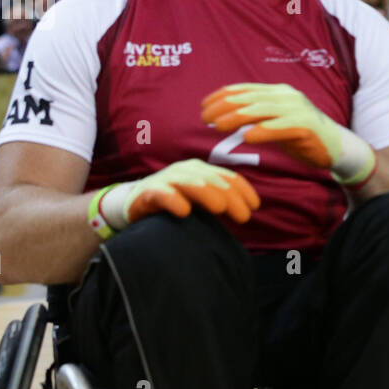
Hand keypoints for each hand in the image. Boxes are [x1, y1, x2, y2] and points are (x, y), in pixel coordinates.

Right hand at [96, 159, 259, 234]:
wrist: (133, 204)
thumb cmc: (174, 203)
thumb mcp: (199, 201)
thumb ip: (219, 203)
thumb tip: (246, 214)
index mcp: (202, 171)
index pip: (228, 177)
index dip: (243, 190)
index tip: (255, 207)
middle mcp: (186, 171)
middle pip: (213, 181)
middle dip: (231, 197)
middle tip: (244, 217)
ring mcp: (167, 179)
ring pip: (191, 183)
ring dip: (207, 194)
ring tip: (220, 208)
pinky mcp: (149, 192)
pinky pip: (163, 194)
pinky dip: (174, 201)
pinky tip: (184, 212)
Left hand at [200, 83, 375, 186]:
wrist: (336, 146)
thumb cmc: (302, 136)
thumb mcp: (277, 120)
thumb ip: (257, 116)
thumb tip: (227, 117)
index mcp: (278, 92)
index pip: (245, 90)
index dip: (222, 96)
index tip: (204, 105)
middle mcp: (286, 97)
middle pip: (248, 98)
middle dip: (223, 106)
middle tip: (204, 117)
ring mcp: (297, 110)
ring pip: (260, 110)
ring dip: (236, 118)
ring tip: (218, 126)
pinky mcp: (305, 127)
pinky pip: (279, 128)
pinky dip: (262, 131)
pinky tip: (247, 137)